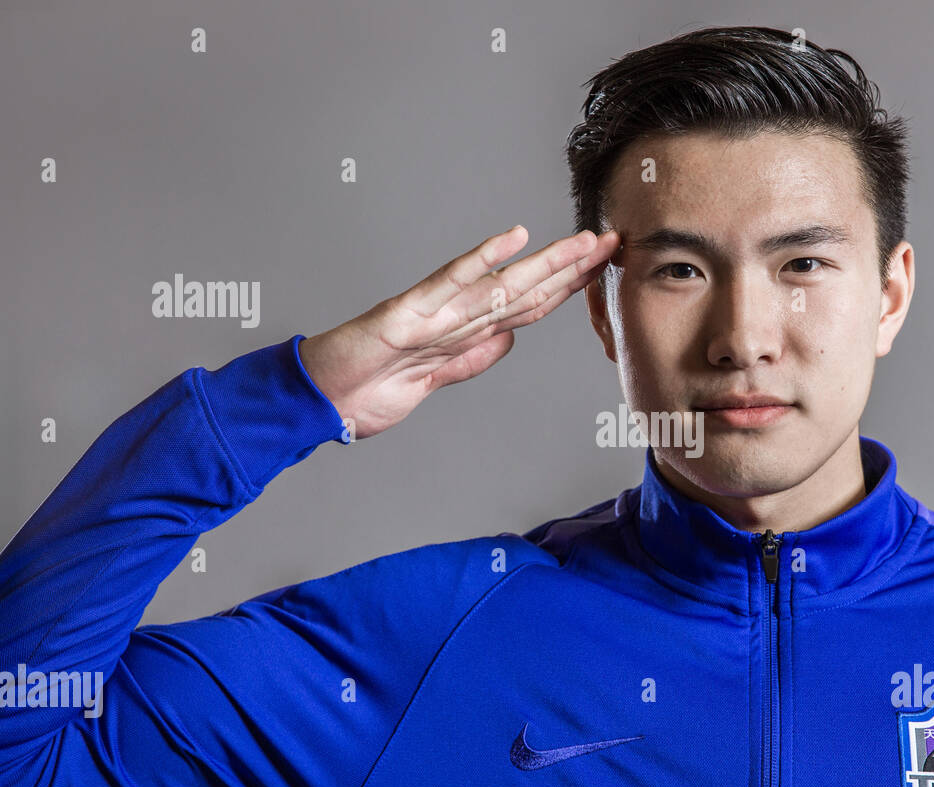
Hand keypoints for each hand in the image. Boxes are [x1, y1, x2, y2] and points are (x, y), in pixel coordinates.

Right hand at [299, 225, 619, 439]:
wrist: (320, 399)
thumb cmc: (367, 388)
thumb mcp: (433, 380)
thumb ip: (471, 359)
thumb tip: (508, 342)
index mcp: (464, 331)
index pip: (528, 305)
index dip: (568, 287)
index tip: (602, 269)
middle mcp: (454, 315)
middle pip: (525, 289)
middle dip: (572, 268)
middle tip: (612, 243)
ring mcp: (432, 311)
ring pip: (501, 283)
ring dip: (546, 263)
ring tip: (584, 242)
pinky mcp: (405, 313)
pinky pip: (448, 283)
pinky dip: (480, 260)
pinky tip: (511, 238)